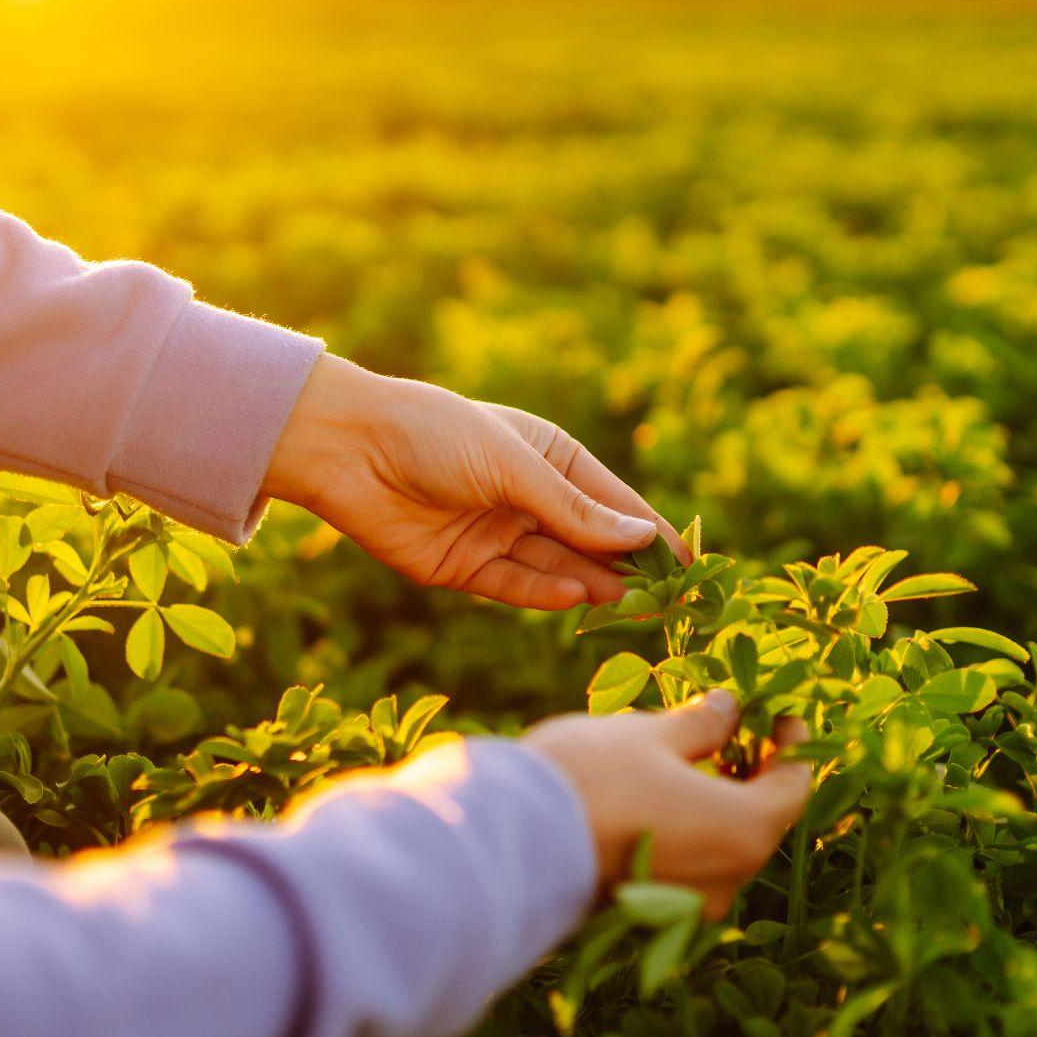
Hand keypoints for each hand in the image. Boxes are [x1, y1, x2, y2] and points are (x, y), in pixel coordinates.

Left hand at [264, 355, 688, 609]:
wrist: (346, 448)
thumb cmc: (432, 434)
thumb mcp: (512, 465)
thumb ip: (572, 509)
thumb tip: (640, 538)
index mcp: (546, 456)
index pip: (611, 501)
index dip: (649, 532)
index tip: (690, 564)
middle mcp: (525, 498)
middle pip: (587, 541)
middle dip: (625, 568)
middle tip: (668, 600)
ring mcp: (494, 535)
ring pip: (555, 568)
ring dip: (591, 584)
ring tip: (630, 603)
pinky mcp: (461, 568)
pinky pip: (513, 586)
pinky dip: (543, 595)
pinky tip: (576, 599)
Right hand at [522, 691, 811, 918]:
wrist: (510, 844)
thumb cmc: (591, 778)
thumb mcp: (651, 735)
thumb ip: (703, 725)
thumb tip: (730, 710)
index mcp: (744, 830)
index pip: (792, 787)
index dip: (791, 746)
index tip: (781, 716)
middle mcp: (728, 880)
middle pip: (758, 820)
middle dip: (749, 772)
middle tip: (734, 728)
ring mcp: (688, 908)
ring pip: (719, 846)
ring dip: (714, 802)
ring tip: (688, 758)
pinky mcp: (648, 917)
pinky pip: (685, 868)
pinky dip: (684, 832)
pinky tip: (657, 798)